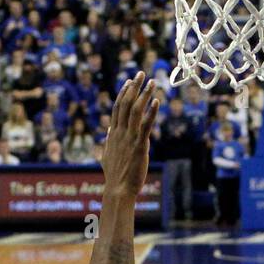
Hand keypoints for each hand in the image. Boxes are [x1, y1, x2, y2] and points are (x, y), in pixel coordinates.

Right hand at [100, 74, 159, 197]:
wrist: (118, 190)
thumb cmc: (115, 176)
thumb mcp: (107, 155)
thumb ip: (109, 141)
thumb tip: (109, 131)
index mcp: (113, 133)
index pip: (118, 107)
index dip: (124, 92)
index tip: (130, 81)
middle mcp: (120, 132)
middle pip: (126, 103)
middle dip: (134, 87)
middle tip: (142, 73)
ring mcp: (129, 138)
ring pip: (136, 111)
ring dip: (144, 94)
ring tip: (152, 82)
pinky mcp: (139, 146)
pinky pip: (145, 126)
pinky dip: (151, 112)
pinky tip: (156, 101)